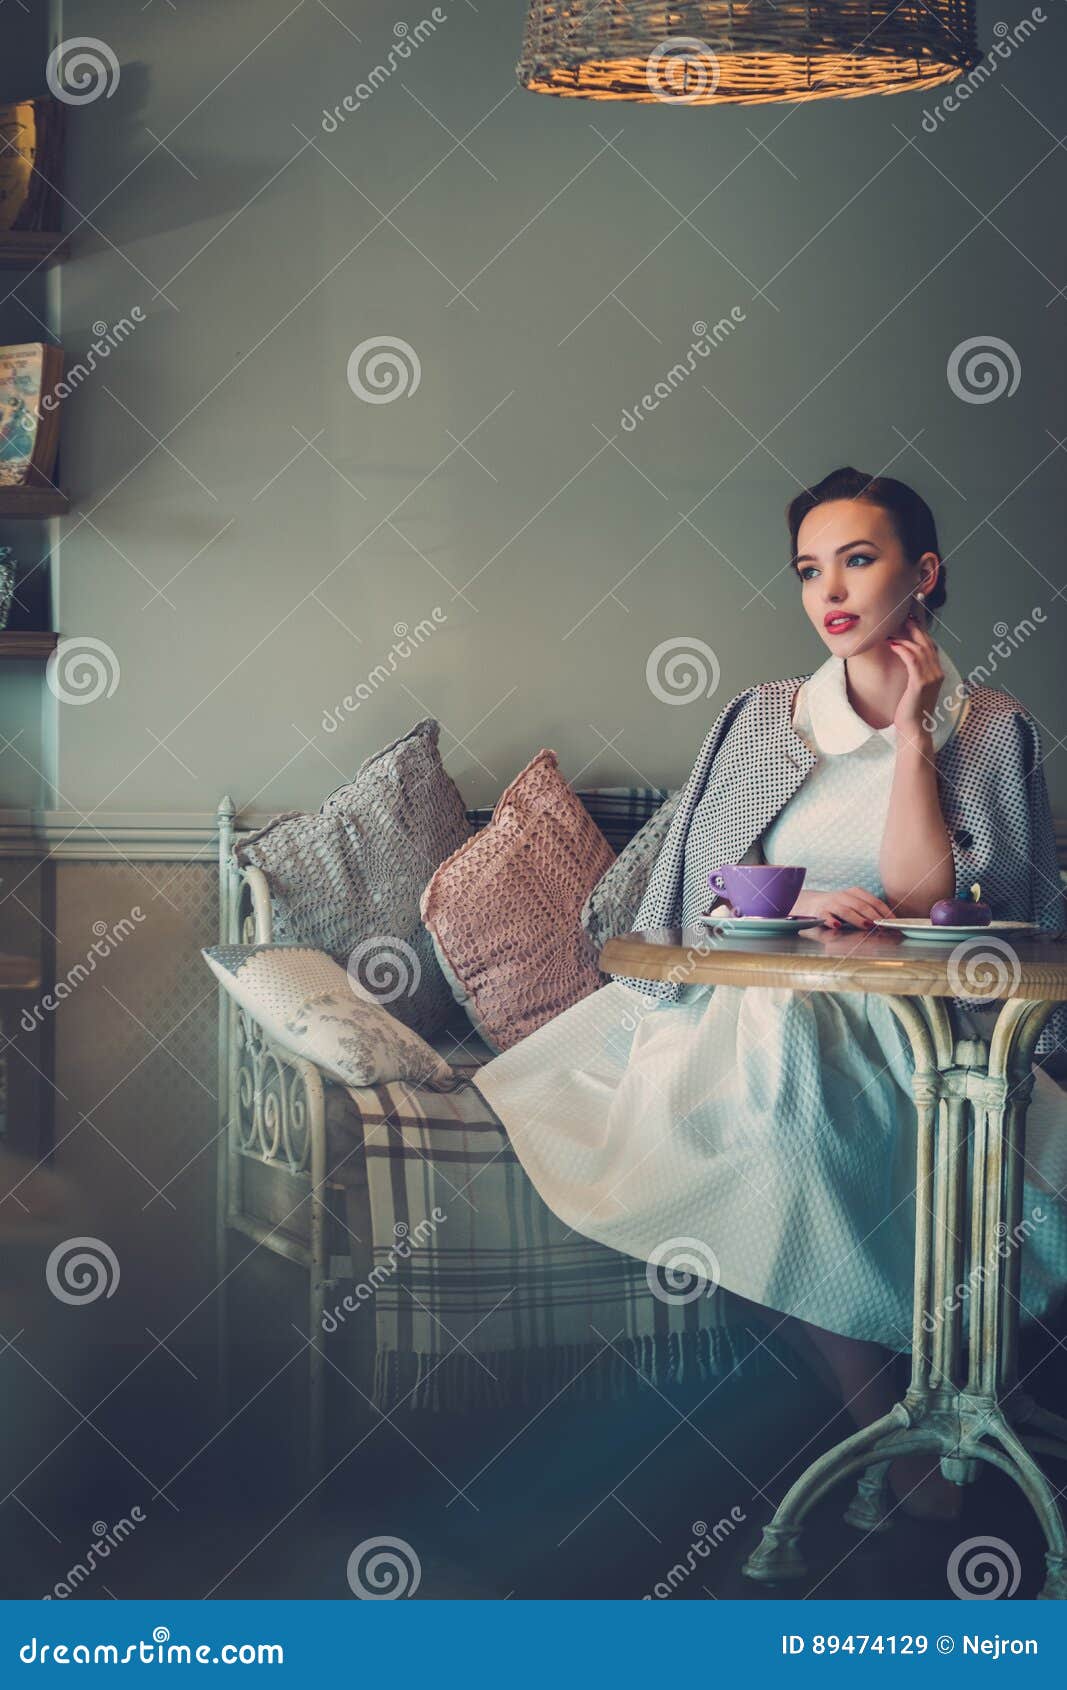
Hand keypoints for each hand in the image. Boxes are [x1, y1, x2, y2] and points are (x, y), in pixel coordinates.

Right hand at [791, 887, 896, 929]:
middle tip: (882, 926)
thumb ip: (867, 912)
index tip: (893, 922)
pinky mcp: (819, 912)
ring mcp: (831, 903)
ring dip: (857, 919)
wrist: (812, 904)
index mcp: (855, 892)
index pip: (873, 901)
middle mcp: (843, 896)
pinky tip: (837, 926)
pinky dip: (831, 920)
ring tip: (867, 926)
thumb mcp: (853, 905)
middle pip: (861, 905)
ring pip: (845, 910)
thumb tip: (887, 923)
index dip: (884, 911)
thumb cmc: (838, 908)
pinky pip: (825, 916)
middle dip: (873, 916)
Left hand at [887, 614, 943, 740]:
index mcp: (937, 672)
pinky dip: (903, 650)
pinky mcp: (920, 683)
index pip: (931, 645)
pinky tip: (892, 645)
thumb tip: (905, 655)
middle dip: (914, 628)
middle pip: (927, 643)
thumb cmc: (911, 709)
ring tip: (890, 632)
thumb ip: (915, 671)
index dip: (921, 631)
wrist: (915, 729)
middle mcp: (937, 672)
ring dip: (904, 638)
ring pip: (919, 649)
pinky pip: (912, 660)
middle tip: (900, 618)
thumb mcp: (915, 687)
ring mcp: (931, 678)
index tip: (909, 620)